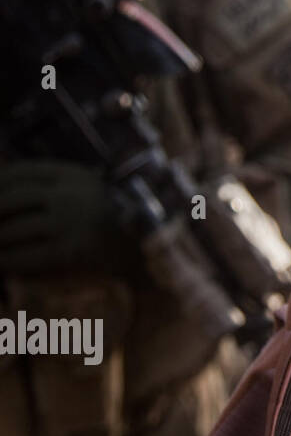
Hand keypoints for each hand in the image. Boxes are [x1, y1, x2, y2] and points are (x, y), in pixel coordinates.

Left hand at [0, 159, 130, 275]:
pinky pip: (23, 256)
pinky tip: (3, 263)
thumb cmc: (92, 229)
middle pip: (14, 198)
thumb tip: (1, 190)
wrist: (132, 261)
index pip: (22, 172)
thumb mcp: (75, 198)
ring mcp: (75, 222)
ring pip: (13, 229)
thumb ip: (43, 191)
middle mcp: (76, 194)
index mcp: (76, 176)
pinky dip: (6, 261)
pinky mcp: (71, 251)